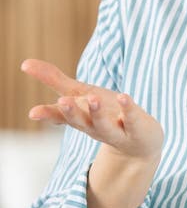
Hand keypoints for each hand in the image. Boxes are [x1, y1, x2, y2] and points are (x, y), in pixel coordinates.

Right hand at [22, 59, 163, 160]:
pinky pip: (131, 118)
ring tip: (93, 98)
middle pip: (81, 121)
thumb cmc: (106, 114)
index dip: (47, 114)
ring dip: (97, 112)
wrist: (140, 144)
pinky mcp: (137, 128)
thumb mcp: (81, 95)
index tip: (33, 112)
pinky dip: (127, 108)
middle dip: (72, 112)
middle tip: (62, 102)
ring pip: (104, 125)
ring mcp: (116, 130)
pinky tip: (123, 96)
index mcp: (79, 119)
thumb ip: (55, 81)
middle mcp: (94, 127)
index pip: (61, 116)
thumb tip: (25, 64)